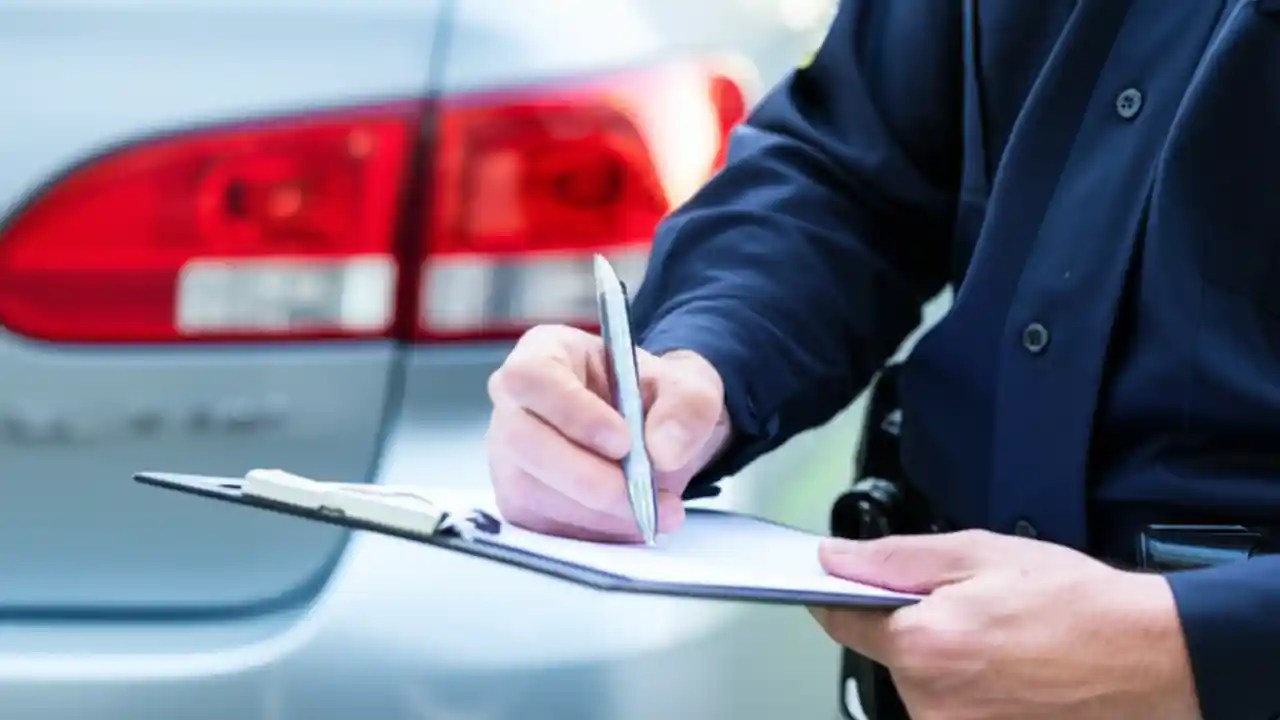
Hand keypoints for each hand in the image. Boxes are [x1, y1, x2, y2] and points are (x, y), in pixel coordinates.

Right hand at [486, 324, 730, 541]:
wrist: (657, 437)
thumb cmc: (657, 399)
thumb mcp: (690, 387)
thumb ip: (687, 407)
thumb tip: (663, 448)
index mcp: (545, 353)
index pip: (531, 377)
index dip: (572, 412)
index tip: (624, 442)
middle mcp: (514, 403)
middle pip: (523, 441)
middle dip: (589, 477)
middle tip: (647, 492)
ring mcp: (509, 455)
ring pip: (530, 491)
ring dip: (598, 512)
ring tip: (656, 509)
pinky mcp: (518, 500)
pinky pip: (541, 526)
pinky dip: (592, 532)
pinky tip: (630, 522)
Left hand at [810, 530, 1200, 719]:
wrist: (1153, 659)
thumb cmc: (1078, 606)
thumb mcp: (980, 554)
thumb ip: (895, 558)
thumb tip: (835, 558)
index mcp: (925, 645)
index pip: (841, 622)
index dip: (836, 598)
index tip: (834, 586)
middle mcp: (931, 702)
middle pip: (888, 655)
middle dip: (913, 629)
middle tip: (968, 609)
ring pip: (922, 685)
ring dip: (945, 662)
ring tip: (1002, 644)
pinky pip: (951, 709)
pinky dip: (970, 690)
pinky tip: (1010, 673)